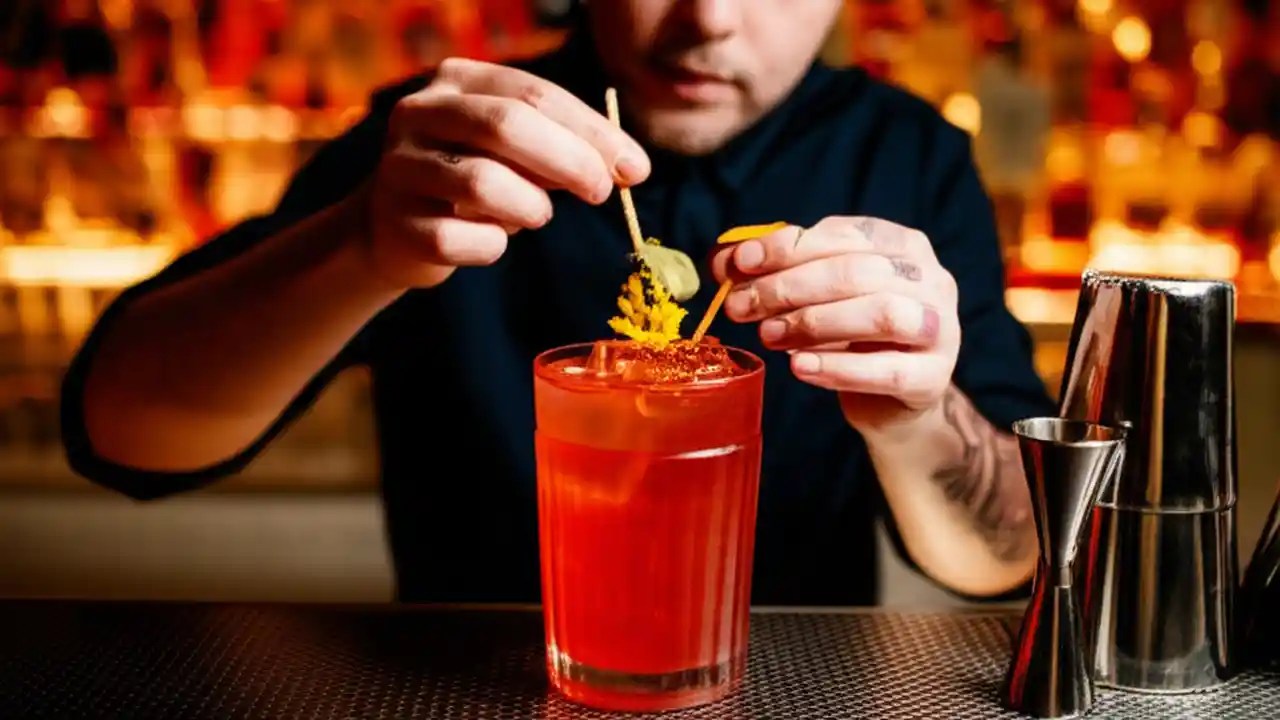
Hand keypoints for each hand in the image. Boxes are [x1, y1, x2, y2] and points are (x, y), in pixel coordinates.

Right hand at [357, 58, 650, 288]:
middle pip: (506, 124)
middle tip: (601, 192)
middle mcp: (419, 112)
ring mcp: (400, 167)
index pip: (535, 94)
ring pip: (481, 182)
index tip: (635, 168)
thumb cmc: (472, 179)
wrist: (393, 227)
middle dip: (569, 160)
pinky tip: (491, 241)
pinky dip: (491, 246)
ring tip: (535, 214)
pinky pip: (459, 239)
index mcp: (457, 80)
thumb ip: (565, 148)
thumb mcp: (516, 152)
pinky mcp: (394, 222)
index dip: (592, 132)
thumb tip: (630, 167)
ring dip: (529, 207)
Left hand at [710, 216, 960, 431]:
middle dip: (790, 287)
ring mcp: (941, 329)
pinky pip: (888, 370)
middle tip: (742, 306)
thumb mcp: (816, 297)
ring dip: (815, 322)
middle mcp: (931, 280)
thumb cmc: (851, 336)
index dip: (788, 247)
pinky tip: (800, 367)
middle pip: (858, 272)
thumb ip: (777, 273)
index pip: (844, 235)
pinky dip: (839, 367)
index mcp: (904, 246)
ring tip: (769, 336)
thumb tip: (723, 261)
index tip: (739, 263)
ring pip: (881, 314)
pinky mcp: (934, 378)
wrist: (893, 399)